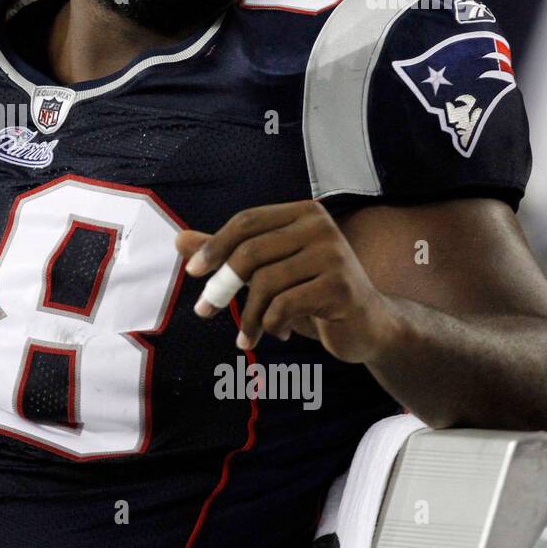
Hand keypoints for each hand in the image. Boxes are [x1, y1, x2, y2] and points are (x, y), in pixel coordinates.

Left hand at [176, 200, 398, 363]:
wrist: (367, 326)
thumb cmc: (311, 293)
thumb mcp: (268, 270)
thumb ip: (228, 254)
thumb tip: (179, 240)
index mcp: (303, 213)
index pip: (247, 222)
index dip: (215, 246)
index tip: (192, 272)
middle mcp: (321, 226)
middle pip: (251, 251)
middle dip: (222, 285)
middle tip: (204, 311)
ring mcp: (334, 255)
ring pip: (266, 283)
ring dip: (248, 316)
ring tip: (247, 334)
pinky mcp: (341, 287)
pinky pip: (285, 306)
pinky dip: (271, 325)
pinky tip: (278, 333)